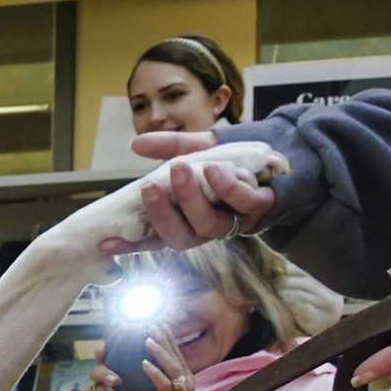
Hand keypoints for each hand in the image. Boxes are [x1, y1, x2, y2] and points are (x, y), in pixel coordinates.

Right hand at [101, 133, 281, 255]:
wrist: (285, 155)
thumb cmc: (237, 160)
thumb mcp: (200, 148)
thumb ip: (170, 146)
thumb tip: (136, 144)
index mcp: (187, 220)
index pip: (155, 237)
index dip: (130, 245)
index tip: (105, 243)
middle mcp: (207, 229)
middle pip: (180, 238)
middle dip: (163, 214)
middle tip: (149, 187)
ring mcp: (234, 222)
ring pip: (208, 226)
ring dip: (192, 198)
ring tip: (180, 168)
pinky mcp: (260, 209)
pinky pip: (240, 204)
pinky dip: (225, 187)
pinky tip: (213, 169)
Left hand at [140, 329, 195, 390]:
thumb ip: (161, 376)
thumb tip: (150, 358)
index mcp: (187, 379)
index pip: (178, 354)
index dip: (169, 339)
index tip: (159, 324)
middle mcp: (188, 383)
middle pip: (176, 356)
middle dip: (164, 339)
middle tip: (151, 325)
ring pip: (172, 367)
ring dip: (159, 352)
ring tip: (146, 339)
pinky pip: (163, 384)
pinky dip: (154, 372)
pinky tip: (143, 363)